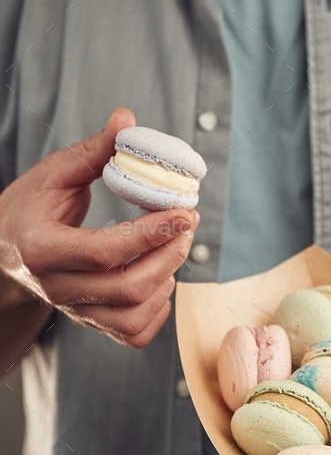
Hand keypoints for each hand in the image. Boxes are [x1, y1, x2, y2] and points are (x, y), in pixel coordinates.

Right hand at [0, 108, 197, 347]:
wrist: (4, 257)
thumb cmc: (28, 211)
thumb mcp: (51, 175)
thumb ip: (92, 152)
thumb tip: (127, 120)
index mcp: (42, 248)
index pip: (103, 250)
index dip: (150, 233)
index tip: (183, 211)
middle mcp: (57, 288)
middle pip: (127, 288)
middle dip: (169, 255)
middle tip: (188, 223)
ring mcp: (74, 310)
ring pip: (133, 318)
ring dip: (167, 282)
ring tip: (175, 247)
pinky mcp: (90, 322)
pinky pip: (133, 334)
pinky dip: (158, 312)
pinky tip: (161, 280)